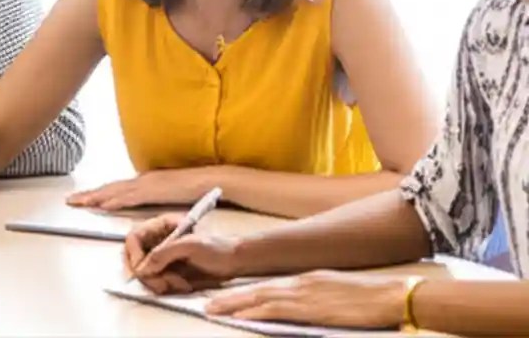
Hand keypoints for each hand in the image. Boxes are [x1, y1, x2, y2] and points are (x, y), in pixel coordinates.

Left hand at [67, 167, 214, 210]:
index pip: (115, 188)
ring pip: (114, 192)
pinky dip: (114, 200)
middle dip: (88, 195)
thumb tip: (145, 203)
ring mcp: (145, 185)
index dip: (98, 193)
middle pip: (109, 188)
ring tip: (78, 202)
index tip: (82, 198)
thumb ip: (154, 196)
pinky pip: (129, 197)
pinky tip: (102, 204)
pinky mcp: (152, 191)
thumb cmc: (191, 188)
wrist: (207, 179)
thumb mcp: (168, 193)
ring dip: (95, 197)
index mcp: (143, 181)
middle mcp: (140, 180)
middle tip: (70, 201)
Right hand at [124, 213, 239, 293]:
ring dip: (159, 283)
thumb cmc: (216, 247)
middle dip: (148, 274)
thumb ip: (164, 253)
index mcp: (160, 227)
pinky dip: (166, 287)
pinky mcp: (168, 272)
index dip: (134, 255)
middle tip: (163, 283)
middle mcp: (157, 241)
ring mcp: (162, 258)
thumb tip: (142, 268)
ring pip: (144, 274)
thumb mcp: (190, 246)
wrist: (234, 262)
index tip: (142, 271)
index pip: (133, 239)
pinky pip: (156, 283)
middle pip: (134, 259)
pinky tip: (182, 285)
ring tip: (180, 283)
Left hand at [205, 271, 408, 327]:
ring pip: (259, 298)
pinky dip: (254, 311)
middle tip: (207, 304)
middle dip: (230, 298)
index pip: (267, 287)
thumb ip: (314, 300)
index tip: (225, 299)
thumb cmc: (370, 299)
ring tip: (212, 309)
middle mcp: (300, 284)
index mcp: (306, 281)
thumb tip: (299, 309)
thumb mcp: (335, 296)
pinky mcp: (310, 307)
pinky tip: (240, 316)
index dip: (244, 294)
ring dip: (233, 304)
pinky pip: (275, 309)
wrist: (391, 296)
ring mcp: (304, 294)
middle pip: (256, 290)